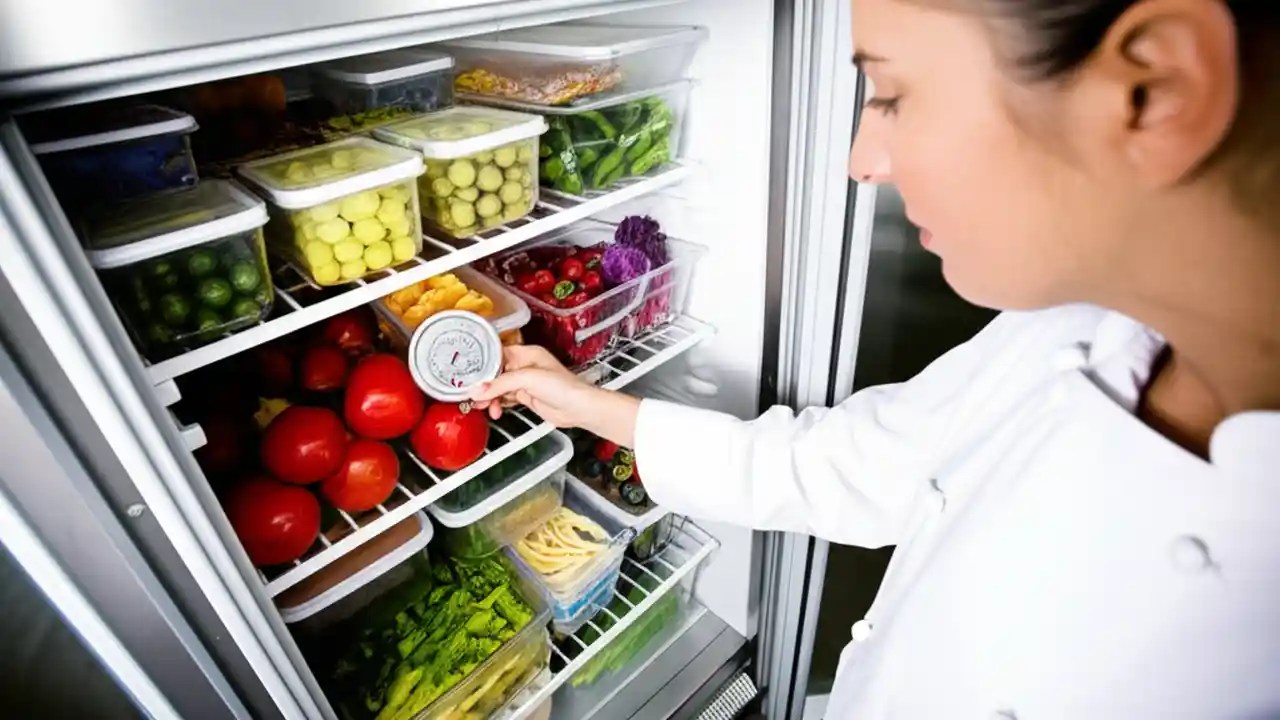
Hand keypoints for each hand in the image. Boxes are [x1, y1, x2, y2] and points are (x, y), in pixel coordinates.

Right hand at [470, 345, 640, 445]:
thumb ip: (501, 384)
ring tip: (483, 405)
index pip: (497, 353)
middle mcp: (525, 365)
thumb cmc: (563, 387)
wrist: (579, 408)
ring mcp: (526, 382)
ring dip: (490, 396)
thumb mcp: (528, 379)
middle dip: (484, 384)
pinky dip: (498, 404)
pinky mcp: (527, 396)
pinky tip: (495, 409)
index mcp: (527, 353)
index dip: (483, 363)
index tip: (469, 373)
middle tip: (472, 394)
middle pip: (496, 372)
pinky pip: (506, 398)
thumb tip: (478, 390)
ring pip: (500, 387)